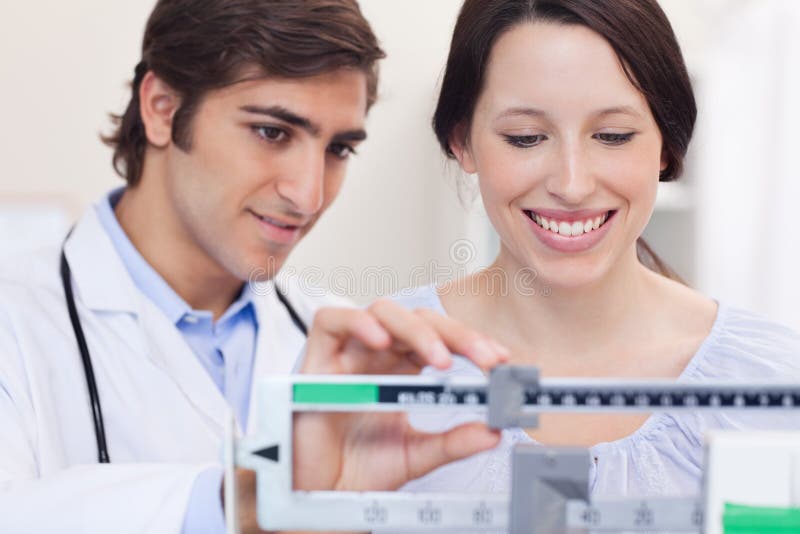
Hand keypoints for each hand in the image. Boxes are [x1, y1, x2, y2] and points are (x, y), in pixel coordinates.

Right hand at [294, 299, 509, 491]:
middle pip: (419, 320)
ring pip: (383, 312)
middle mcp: (377, 355)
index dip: (470, 342)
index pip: (441, 339)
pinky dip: (357, 323)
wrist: (318, 495)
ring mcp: (347, 353)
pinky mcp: (316, 358)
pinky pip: (331, 321)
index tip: (501, 360)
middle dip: (456, 334)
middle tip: (485, 358)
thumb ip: (453, 442)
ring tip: (441, 360)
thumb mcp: (416, 455)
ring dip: (416, 330)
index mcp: (402, 370)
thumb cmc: (357, 469)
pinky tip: (382, 343)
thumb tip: (494, 430)